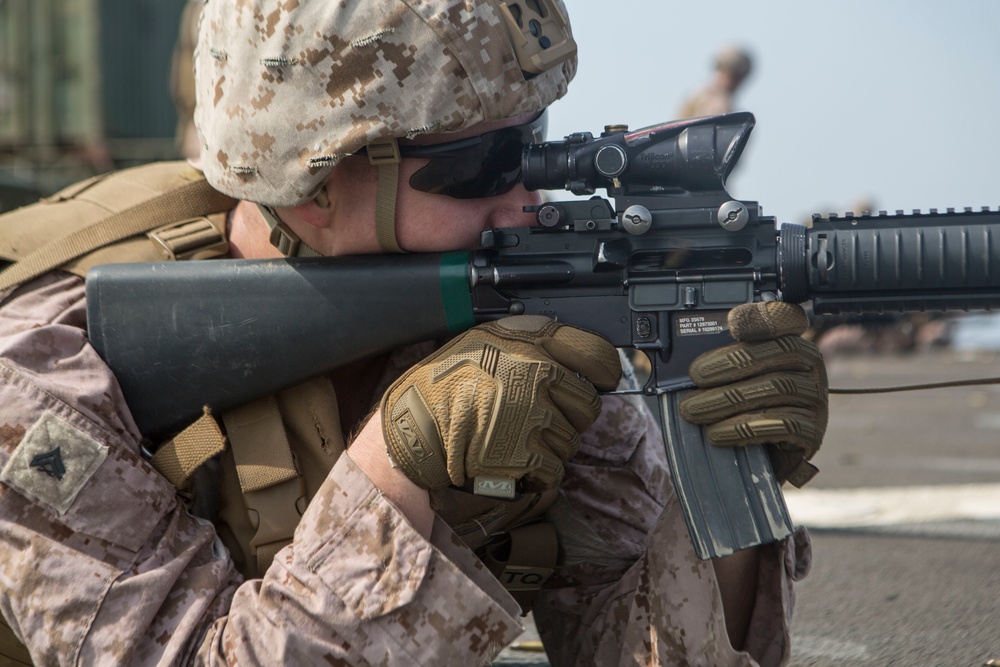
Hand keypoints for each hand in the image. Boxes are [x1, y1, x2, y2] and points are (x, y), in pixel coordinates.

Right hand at [380, 315, 621, 496]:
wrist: (410, 433)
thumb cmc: (443, 389)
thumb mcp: (482, 344)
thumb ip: (529, 345)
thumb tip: (572, 359)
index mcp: (525, 343)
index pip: (593, 352)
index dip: (605, 369)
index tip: (605, 377)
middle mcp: (535, 375)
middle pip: (589, 405)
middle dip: (571, 416)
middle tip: (539, 419)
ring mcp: (532, 416)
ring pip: (571, 441)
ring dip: (550, 447)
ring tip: (513, 440)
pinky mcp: (527, 454)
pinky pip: (554, 471)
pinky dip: (537, 475)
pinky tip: (511, 463)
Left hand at [678, 301, 827, 486]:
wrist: (759, 454)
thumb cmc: (740, 408)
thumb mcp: (728, 378)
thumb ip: (717, 361)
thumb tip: (682, 357)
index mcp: (789, 342)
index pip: (788, 318)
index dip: (763, 316)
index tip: (732, 323)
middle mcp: (810, 365)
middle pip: (779, 351)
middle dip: (731, 363)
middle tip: (695, 376)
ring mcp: (815, 398)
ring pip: (777, 388)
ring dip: (728, 399)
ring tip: (693, 410)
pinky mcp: (813, 430)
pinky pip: (782, 424)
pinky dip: (744, 428)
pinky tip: (717, 433)